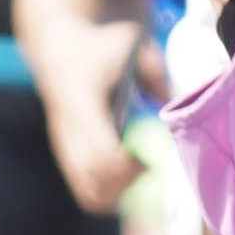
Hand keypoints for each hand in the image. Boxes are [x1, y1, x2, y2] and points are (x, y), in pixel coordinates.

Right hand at [32, 21, 146, 214]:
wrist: (57, 40)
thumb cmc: (100, 42)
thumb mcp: (132, 44)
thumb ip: (155, 71)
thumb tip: (177, 103)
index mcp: (81, 102)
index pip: (103, 155)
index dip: (131, 169)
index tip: (153, 160)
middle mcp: (67, 130)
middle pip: (95, 185)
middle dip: (129, 188)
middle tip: (151, 169)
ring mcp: (63, 144)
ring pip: (88, 193)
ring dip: (120, 194)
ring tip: (141, 172)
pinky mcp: (65, 152)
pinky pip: (84, 187)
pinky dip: (109, 191)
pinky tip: (129, 172)